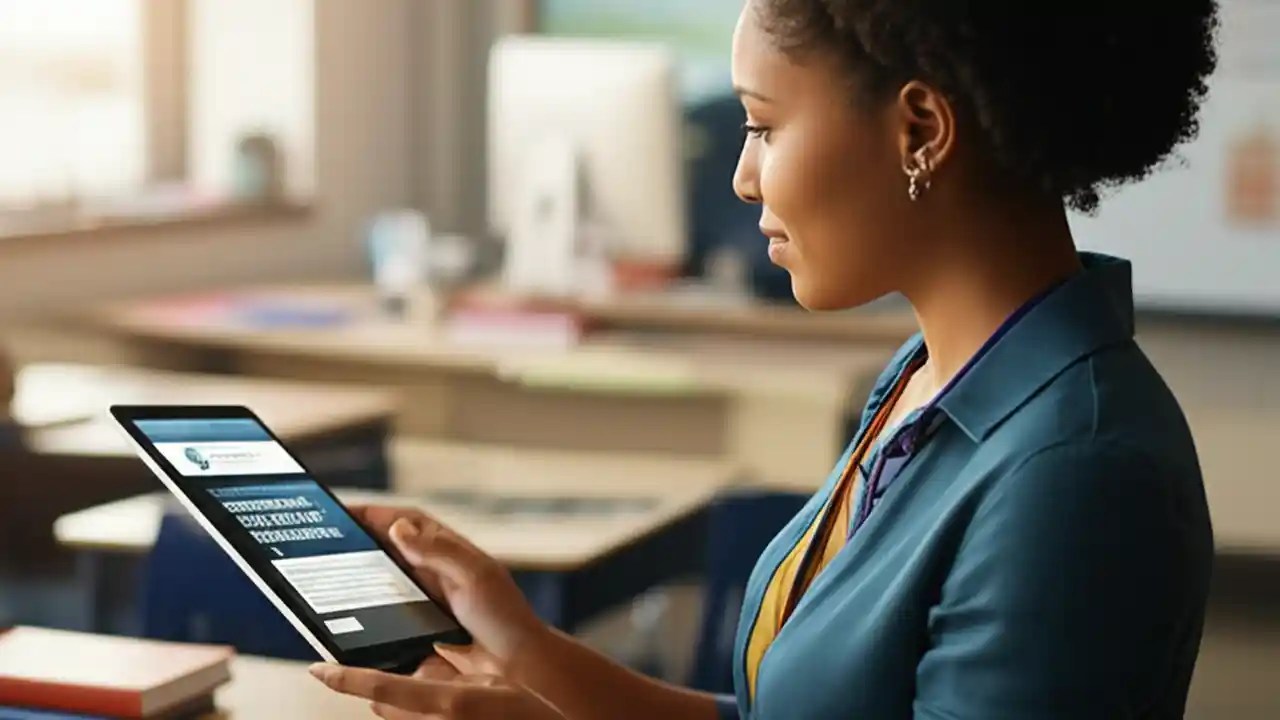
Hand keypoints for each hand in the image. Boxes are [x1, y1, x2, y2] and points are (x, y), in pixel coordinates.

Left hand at [310, 644, 565, 719]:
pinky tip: (455, 713)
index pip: (382, 689)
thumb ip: (453, 678)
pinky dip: (421, 717)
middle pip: (383, 707)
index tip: (319, 669)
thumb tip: (422, 670)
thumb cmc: (528, 716)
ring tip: (450, 701)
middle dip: (388, 691)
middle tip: (422, 678)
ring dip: (406, 708)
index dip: (346, 679)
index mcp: (450, 703)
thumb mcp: (494, 685)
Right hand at [350, 505, 549, 665]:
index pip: (408, 520)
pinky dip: (371, 605)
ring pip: (389, 575)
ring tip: (330, 571)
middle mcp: (439, 569)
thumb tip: (399, 526)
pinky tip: (352, 612)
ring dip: (364, 570)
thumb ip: (438, 551)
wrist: (520, 663)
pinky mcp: (426, 623)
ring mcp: (432, 596)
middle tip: (326, 540)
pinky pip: (391, 607)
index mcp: (452, 550)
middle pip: (393, 545)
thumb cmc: (504, 618)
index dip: (376, 513)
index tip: (343, 510)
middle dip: (362, 538)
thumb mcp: (474, 576)